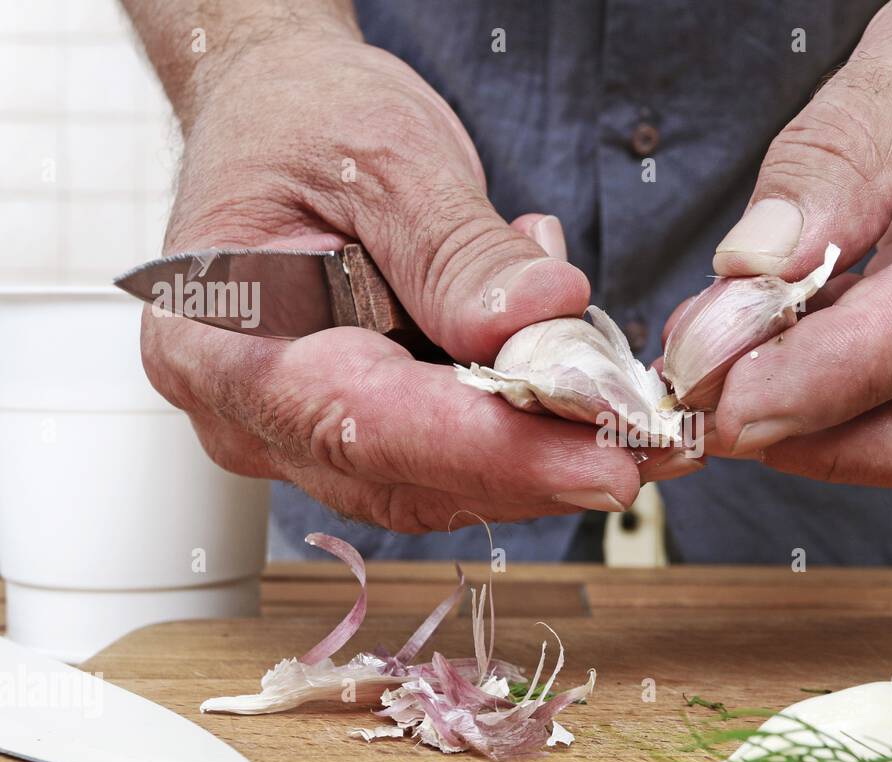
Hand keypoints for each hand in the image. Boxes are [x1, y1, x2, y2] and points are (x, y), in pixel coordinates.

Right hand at [136, 27, 639, 529]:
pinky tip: (581, 374)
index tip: (600, 459)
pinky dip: (528, 430)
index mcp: (219, 341)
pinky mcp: (357, 433)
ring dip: (547, 458)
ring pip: (437, 485)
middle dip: (538, 470)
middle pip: (402, 475)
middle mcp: (249, 414)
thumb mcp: (383, 156)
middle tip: (648, 448)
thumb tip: (542, 318)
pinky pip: (448, 459)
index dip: (488, 450)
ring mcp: (300, 435)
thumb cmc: (303, 124)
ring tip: (633, 408)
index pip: (359, 419)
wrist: (278, 122)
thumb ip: (455, 250)